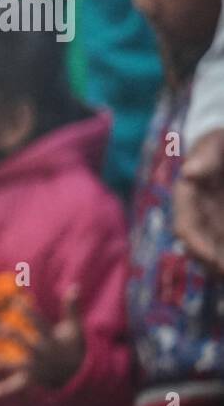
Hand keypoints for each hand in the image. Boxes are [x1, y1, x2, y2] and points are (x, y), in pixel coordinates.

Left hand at [0, 286, 84, 399]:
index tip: (17, 301)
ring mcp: (36, 368)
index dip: (29, 312)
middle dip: (15, 337)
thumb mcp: (74, 328)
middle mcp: (43, 355)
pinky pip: (16, 386)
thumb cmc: (72, 347)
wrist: (77, 375)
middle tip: (0, 327)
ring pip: (19, 366)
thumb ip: (72, 308)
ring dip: (5, 364)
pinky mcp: (30, 379)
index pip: (40, 324)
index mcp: (52, 340)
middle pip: (28, 345)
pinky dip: (4, 390)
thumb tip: (75, 285)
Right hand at [174, 128, 223, 274]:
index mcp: (187, 196)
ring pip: (215, 249)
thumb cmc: (219, 141)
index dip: (197, 246)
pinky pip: (223, 242)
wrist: (223, 143)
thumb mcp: (216, 142)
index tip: (213, 260)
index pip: (186, 227)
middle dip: (214, 264)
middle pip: (201, 246)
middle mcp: (198, 213)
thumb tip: (189, 172)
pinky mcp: (222, 223)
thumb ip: (207, 156)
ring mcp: (214, 219)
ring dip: (220, 262)